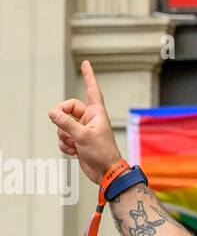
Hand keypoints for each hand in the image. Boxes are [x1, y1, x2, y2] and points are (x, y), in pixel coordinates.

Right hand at [49, 61, 121, 185]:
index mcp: (96, 113)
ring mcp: (83, 131)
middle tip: (63, 127)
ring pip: (63, 126)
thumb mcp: (83, 136)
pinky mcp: (78, 142)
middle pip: (67, 110)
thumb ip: (66, 123)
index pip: (91, 90)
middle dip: (62, 119)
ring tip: (75, 144)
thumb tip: (52, 112)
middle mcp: (89, 120)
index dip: (88, 76)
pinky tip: (74, 152)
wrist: (106, 173)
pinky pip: (63, 139)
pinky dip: (65, 146)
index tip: (85, 63)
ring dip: (64, 136)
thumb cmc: (102, 153)